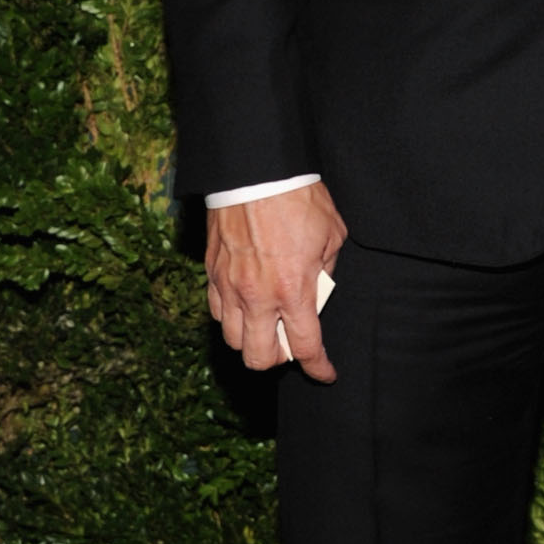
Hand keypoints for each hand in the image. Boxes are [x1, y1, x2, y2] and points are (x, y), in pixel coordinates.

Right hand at [206, 181, 348, 381]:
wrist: (256, 171)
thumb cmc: (299, 198)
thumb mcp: (331, 235)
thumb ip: (326, 270)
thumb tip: (318, 289)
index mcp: (294, 290)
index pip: (305, 348)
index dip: (318, 367)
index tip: (325, 372)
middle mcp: (258, 296)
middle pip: (260, 359)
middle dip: (279, 360)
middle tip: (290, 344)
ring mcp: (230, 286)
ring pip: (234, 340)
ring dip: (253, 340)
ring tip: (267, 325)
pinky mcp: (212, 273)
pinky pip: (217, 313)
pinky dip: (232, 319)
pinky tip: (246, 306)